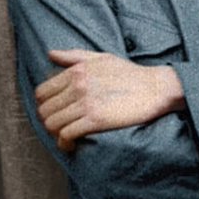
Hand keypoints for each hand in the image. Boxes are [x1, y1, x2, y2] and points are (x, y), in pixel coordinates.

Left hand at [36, 49, 184, 151]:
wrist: (156, 88)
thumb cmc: (131, 74)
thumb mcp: (102, 58)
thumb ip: (74, 56)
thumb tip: (50, 54)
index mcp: (77, 71)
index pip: (42, 92)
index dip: (44, 105)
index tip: (55, 111)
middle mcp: (78, 86)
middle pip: (44, 110)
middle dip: (49, 121)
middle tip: (61, 126)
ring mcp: (86, 103)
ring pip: (52, 124)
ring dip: (55, 134)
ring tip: (65, 136)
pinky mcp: (96, 120)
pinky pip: (66, 134)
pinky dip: (64, 143)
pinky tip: (71, 144)